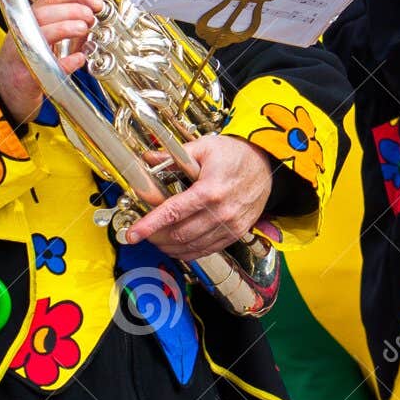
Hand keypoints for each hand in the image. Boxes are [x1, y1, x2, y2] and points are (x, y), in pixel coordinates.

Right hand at [0, 0, 103, 124]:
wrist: (5, 89)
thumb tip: (92, 17)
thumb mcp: (43, 36)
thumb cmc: (27, 60)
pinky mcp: (26, 76)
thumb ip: (65, 26)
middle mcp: (23, 32)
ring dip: (67, 27)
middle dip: (73, 10)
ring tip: (84, 29)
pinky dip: (66, 62)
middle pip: (45, 12)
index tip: (96, 3)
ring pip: (42, 33)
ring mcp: (22, 53)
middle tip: (91, 18)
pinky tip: (79, 59)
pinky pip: (47, 66)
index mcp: (29, 19)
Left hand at [127, 134, 273, 258]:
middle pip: (179, 235)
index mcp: (210, 190)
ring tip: (156, 240)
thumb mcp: (204, 147)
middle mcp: (221, 212)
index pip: (172, 213)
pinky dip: (188, 252)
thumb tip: (148, 159)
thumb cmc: (236, 154)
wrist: (267, 165)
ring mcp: (230, 226)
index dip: (149, 225)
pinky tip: (177, 246)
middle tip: (143, 233)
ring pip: (191, 247)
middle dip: (155, 237)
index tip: (132, 234)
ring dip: (169, 247)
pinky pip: (207, 251)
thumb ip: (173, 156)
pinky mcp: (236, 234)